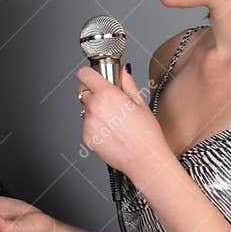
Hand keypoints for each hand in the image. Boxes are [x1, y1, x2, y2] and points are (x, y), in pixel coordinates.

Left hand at [75, 65, 170, 180]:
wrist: (144, 160)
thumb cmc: (146, 134)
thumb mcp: (140, 103)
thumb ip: (127, 83)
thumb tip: (122, 71)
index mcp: (107, 94)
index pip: (85, 74)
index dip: (90, 73)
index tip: (95, 76)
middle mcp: (94, 107)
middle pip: (83, 91)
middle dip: (94, 93)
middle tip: (110, 101)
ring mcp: (88, 123)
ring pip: (86, 109)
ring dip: (95, 111)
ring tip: (115, 121)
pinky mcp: (86, 137)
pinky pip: (87, 125)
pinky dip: (96, 126)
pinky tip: (112, 132)